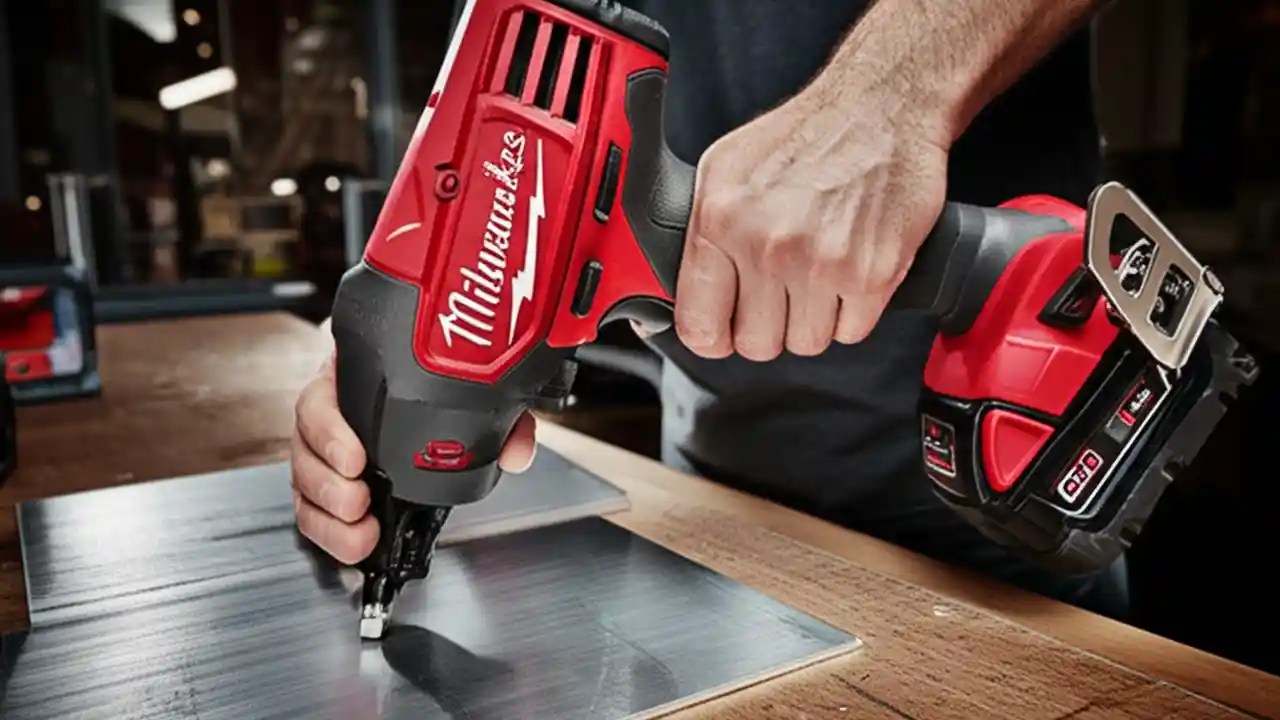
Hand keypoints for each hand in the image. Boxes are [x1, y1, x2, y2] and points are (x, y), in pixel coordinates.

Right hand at [291, 347, 536, 563]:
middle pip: (303, 448)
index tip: (355, 458)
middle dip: (326, 484)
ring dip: (325, 514)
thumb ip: (499, 415)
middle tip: (357, 503)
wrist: (435, 379)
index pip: (321, 399)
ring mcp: (324, 451)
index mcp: (352, 381)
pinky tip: (351, 542)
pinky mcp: (329, 483)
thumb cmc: (440, 385)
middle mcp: (332, 414)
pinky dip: (328, 530)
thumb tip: (515, 453)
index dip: (330, 431)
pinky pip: (312, 509)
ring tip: (359, 532)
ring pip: (302, 483)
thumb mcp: (471, 391)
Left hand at [673, 86, 948, 359]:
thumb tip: (684, 295)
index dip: (713, 336)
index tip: (724, 331)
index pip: (699, 325)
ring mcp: (820, 262)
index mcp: (721, 219)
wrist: (882, 107)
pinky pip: (851, 332)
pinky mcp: (870, 274)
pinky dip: (852, 312)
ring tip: (818, 274)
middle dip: (770, 326)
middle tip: (783, 293)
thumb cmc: (805, 136)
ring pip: (805, 344)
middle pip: (756, 344)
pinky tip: (850, 271)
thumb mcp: (725, 170)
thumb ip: (702, 235)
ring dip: (813, 319)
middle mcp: (766, 244)